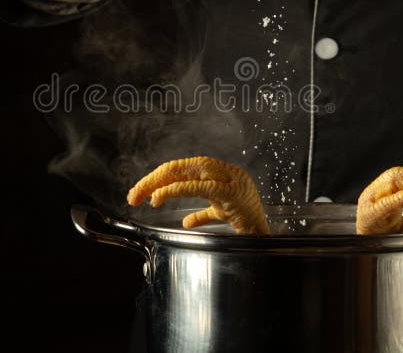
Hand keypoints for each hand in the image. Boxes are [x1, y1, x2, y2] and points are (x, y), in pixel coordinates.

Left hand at [127, 156, 269, 233]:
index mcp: (218, 173)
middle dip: (153, 179)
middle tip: (133, 194)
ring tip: (144, 195)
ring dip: (160, 183)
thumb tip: (185, 221)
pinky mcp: (231, 192)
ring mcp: (228, 179)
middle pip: (180, 167)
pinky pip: (199, 187)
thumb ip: (202, 213)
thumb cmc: (247, 222)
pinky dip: (176, 189)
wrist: (268, 236)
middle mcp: (222, 171)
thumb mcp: (219, 215)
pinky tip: (160, 196)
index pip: (182, 169)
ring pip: (187, 172)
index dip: (158, 178)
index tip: (140, 192)